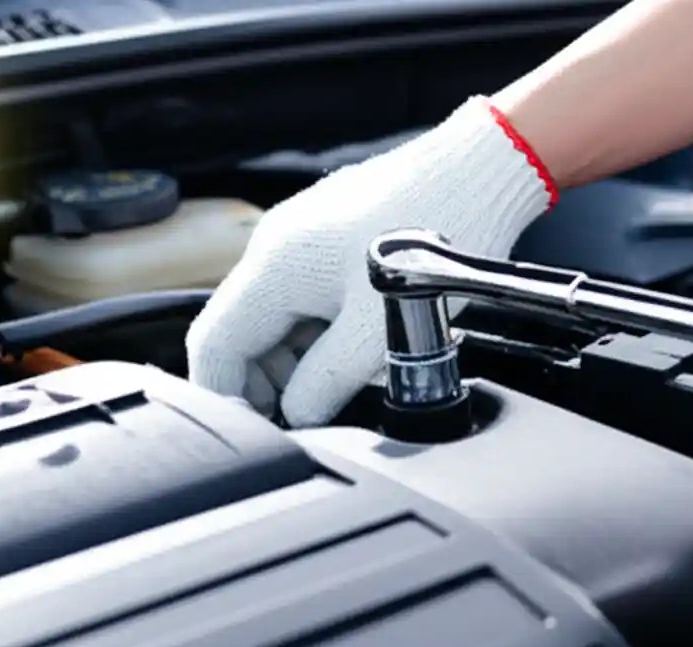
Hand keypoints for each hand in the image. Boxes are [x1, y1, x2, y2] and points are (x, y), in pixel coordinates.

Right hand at [186, 96, 554, 426]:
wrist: (477, 169)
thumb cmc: (440, 232)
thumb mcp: (380, 331)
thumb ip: (327, 382)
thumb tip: (298, 416)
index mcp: (274, 269)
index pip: (214, 347)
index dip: (228, 398)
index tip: (262, 430)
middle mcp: (273, 248)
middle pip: (237, 334)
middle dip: (261, 384)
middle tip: (303, 417)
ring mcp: (297, 238)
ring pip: (269, 319)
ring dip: (289, 361)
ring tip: (335, 385)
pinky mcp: (323, 236)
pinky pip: (298, 297)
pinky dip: (312, 333)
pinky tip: (352, 347)